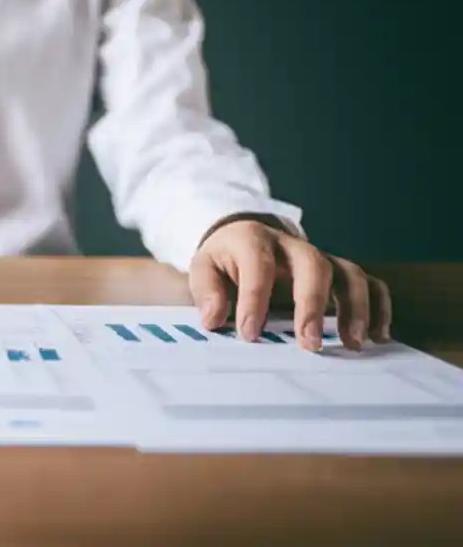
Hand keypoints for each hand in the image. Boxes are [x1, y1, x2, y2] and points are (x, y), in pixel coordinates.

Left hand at [188, 217, 391, 351]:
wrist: (244, 239)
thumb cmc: (225, 260)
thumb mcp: (204, 267)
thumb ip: (206, 290)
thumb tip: (214, 318)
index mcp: (254, 240)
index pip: (258, 265)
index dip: (254, 299)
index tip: (250, 334)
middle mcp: (292, 246)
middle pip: (313, 265)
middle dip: (313, 304)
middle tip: (310, 343)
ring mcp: (320, 258)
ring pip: (349, 273)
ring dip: (356, 308)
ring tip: (353, 343)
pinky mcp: (338, 272)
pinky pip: (369, 282)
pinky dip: (379, 307)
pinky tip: (378, 336)